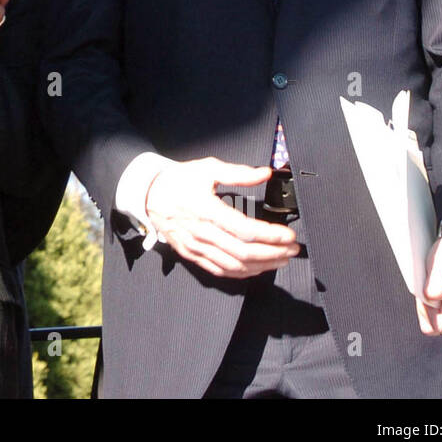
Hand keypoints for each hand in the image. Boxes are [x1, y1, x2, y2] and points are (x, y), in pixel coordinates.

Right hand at [145, 159, 298, 277]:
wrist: (148, 194)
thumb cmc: (177, 180)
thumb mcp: (207, 168)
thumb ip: (238, 173)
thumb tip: (264, 173)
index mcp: (207, 210)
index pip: (246, 230)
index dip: (271, 236)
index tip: (289, 235)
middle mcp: (202, 233)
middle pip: (244, 253)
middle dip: (274, 253)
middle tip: (293, 250)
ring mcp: (196, 247)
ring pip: (234, 266)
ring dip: (262, 266)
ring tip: (281, 260)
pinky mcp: (192, 255)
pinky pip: (220, 271)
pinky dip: (242, 273)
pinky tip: (257, 268)